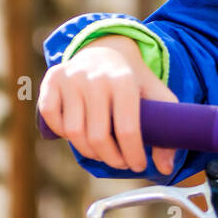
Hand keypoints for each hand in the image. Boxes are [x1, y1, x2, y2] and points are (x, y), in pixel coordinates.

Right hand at [37, 35, 178, 174]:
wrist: (107, 48)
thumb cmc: (134, 81)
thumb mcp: (157, 96)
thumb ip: (166, 130)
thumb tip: (166, 169)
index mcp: (124, 80)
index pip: (127, 129)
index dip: (133, 154)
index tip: (138, 165)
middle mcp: (95, 76)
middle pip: (98, 136)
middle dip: (112, 158)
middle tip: (121, 163)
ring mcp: (71, 76)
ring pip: (73, 132)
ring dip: (89, 151)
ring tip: (102, 152)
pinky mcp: (52, 79)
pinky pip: (51, 118)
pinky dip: (62, 133)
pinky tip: (78, 134)